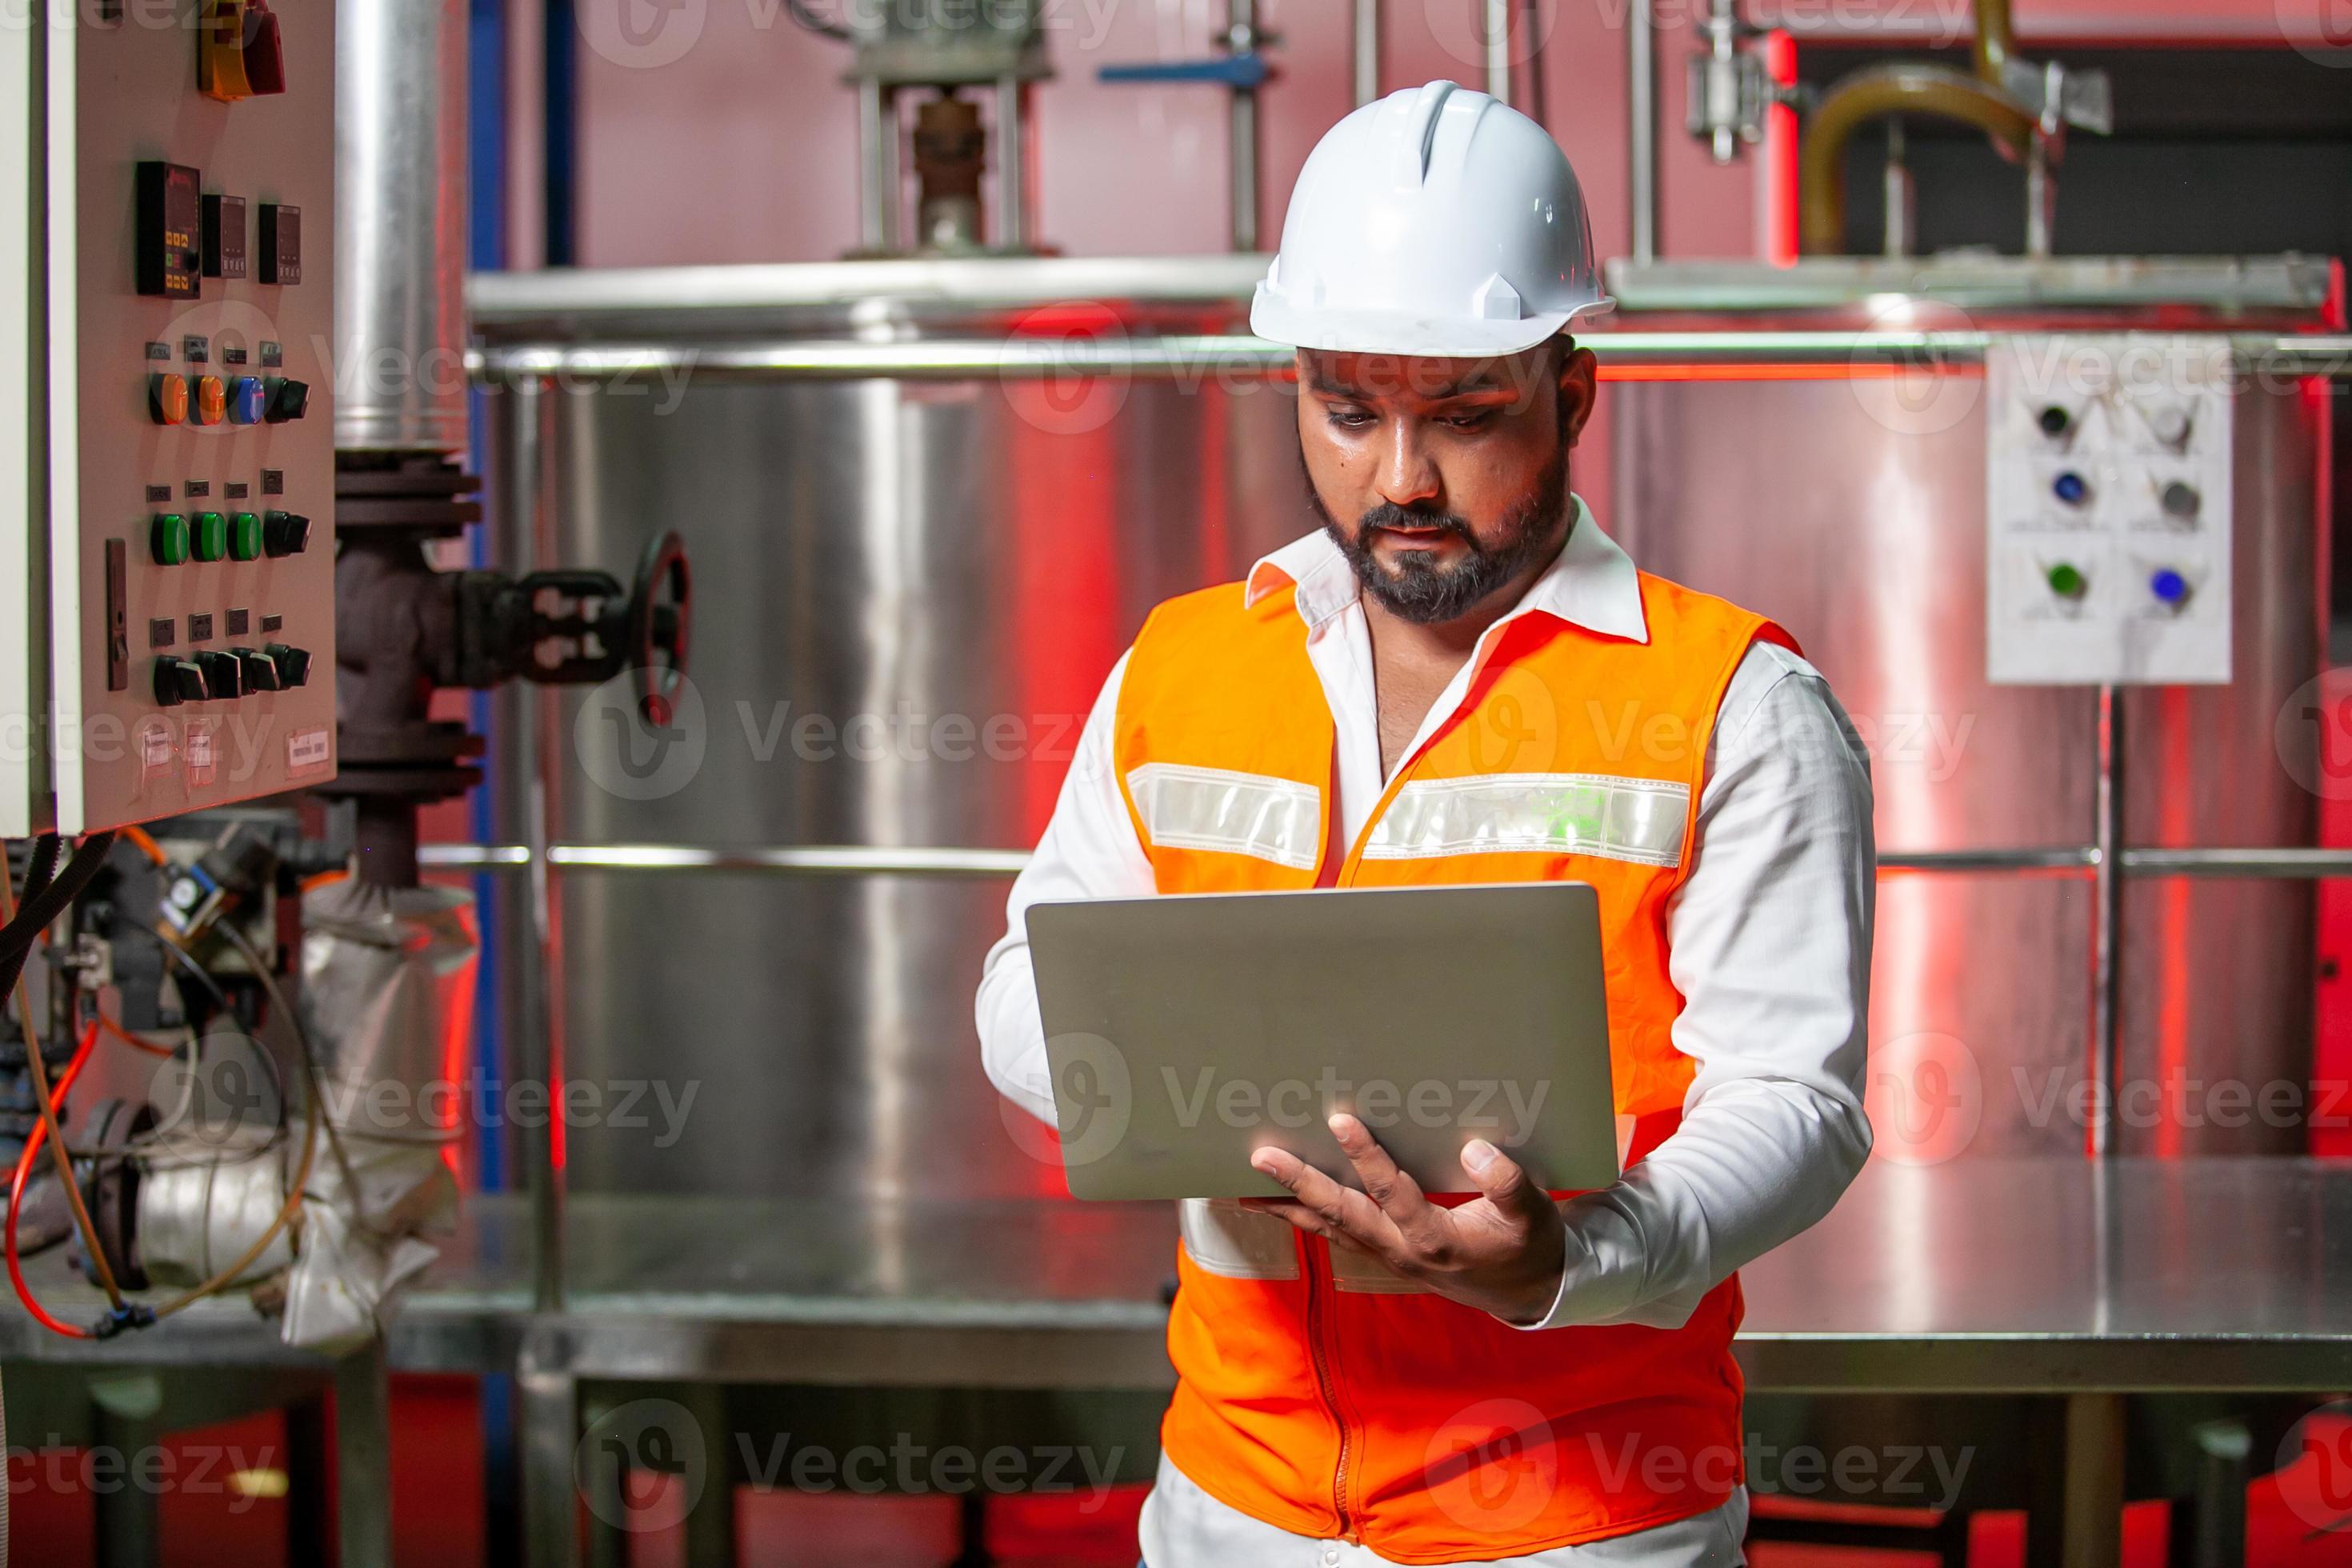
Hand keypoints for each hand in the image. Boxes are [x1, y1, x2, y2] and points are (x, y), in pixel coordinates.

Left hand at [1244, 1113, 1566, 1325]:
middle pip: (1342, 1215)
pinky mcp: (1383, 1255)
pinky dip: (1304, 1217)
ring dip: (1287, 1207)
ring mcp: (1388, 1256)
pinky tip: (1279, 1204)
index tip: (1341, 1119)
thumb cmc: (1526, 1244)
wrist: (1525, 1291)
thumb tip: (1475, 1151)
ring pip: (1329, 1229)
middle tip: (1262, 1156)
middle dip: (1300, 1184)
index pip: (1392, 1193)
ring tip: (1244, 1187)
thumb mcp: (1532, 1213)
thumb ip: (1508, 1183)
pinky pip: (1335, 1235)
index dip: (1366, 1157)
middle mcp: (1401, 1251)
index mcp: (1435, 1238)